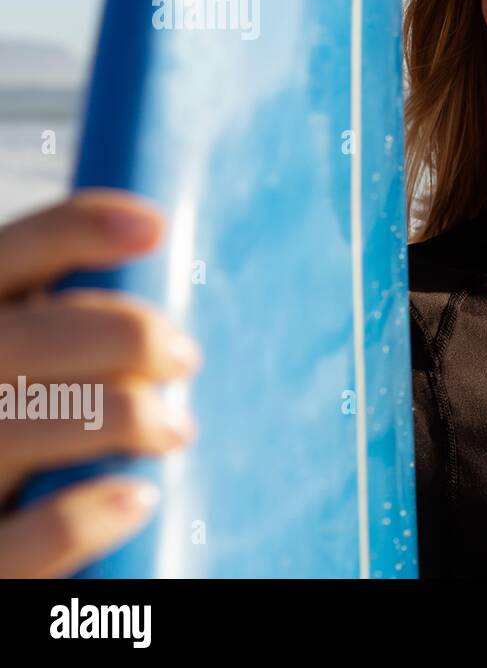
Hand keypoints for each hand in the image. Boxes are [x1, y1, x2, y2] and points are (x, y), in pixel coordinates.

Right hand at [0, 190, 200, 576]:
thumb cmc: (26, 432)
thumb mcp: (32, 363)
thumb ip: (67, 330)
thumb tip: (164, 262)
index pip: (3, 258)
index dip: (72, 230)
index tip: (152, 225)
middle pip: (22, 340)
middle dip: (121, 335)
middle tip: (185, 356)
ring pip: (19, 427)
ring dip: (122, 418)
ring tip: (176, 428)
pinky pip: (19, 543)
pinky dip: (84, 517)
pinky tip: (139, 498)